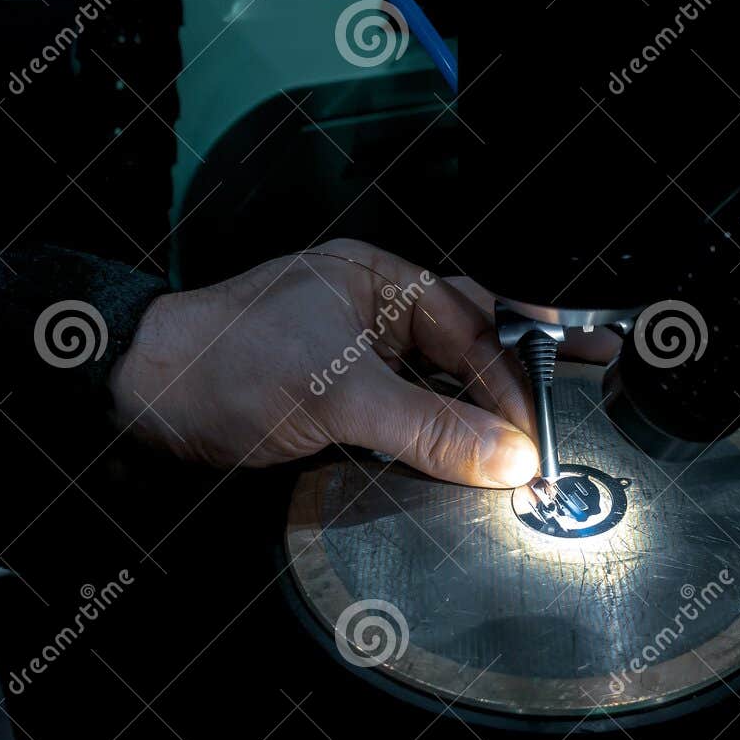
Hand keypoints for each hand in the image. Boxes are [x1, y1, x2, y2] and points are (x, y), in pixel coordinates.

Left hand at [110, 240, 545, 486]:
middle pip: (470, 342)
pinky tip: (475, 459)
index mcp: (376, 279)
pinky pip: (411, 417)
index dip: (513, 378)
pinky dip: (445, 437)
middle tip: (601, 373)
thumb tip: (509, 457)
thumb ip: (430, 427)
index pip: (472, 323)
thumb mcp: (337, 394)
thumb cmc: (223, 365)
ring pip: (443, 383)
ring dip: (487, 411)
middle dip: (526, 369)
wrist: (138, 401)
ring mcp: (355, 359)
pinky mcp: (337, 405)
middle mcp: (372, 312)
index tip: (540, 431)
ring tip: (544, 433)